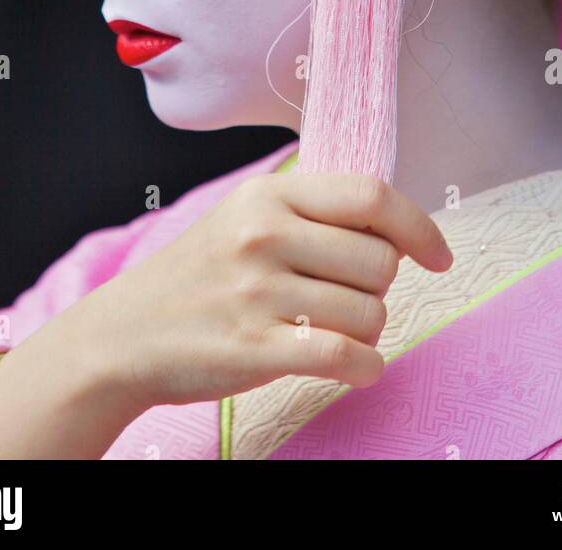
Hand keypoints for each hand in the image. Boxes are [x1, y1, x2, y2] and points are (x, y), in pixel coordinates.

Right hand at [81, 170, 452, 410]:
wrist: (123, 335)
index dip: (419, 227)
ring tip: (329, 332)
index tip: (438, 255)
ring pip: (369, 313)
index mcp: (268, 194)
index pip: (371, 196)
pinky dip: (365, 367)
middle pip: (379, 261)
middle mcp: (264, 234)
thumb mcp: (245, 216)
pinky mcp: (253, 349)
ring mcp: (257, 292)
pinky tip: (354, 367)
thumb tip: (394, 220)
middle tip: (344, 298)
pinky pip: (345, 358)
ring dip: (366, 332)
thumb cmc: (199, 277)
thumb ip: (311, 211)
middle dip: (378, 288)